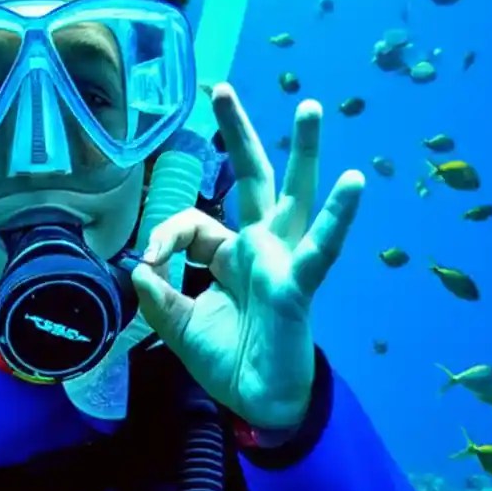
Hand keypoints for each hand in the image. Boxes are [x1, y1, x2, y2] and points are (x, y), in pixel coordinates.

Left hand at [131, 83, 364, 430]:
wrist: (258, 402)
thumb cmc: (227, 360)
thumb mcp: (178, 326)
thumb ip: (157, 296)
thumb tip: (137, 267)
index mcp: (229, 255)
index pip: (193, 222)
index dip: (164, 233)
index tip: (147, 261)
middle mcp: (259, 247)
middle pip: (251, 179)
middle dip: (237, 134)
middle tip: (221, 88)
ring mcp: (282, 261)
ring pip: (293, 196)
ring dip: (303, 151)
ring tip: (310, 105)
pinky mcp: (299, 284)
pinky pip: (320, 247)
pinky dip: (337, 217)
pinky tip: (354, 183)